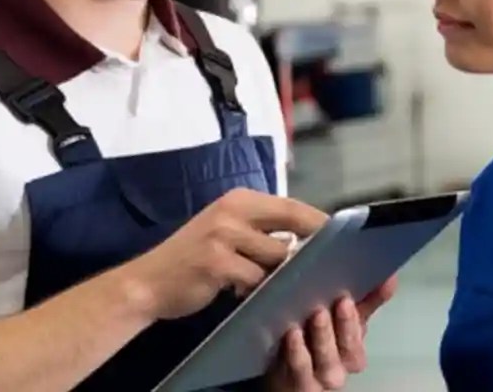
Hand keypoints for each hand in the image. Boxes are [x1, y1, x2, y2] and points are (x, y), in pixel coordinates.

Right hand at [119, 188, 327, 320]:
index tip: (343, 237)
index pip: (290, 205)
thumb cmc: (192, 260)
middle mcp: (231, 210)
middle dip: (313, 244)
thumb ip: (260, 232)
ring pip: (277, 257)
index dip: (319, 222)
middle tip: (330, 262)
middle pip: (291, 221)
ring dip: (280, 275)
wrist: (148, 281)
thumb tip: (305, 241)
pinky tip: (244, 294)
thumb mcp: (225, 233)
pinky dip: (258, 290)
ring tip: (270, 284)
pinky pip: (256, 280)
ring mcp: (223, 235)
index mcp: (237, 199)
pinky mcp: (217, 263)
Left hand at [264, 276, 398, 390]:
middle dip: (348, 323)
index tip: (384, 280)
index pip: (366, 322)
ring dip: (325, 335)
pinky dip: (298, 351)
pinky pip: (301, 370)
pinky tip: (293, 333)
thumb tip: (387, 274)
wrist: (278, 373)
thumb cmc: (310, 340)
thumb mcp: (333, 320)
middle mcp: (341, 365)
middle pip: (349, 347)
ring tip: (319, 313)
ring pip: (328, 359)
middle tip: (344, 300)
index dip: (375, 301)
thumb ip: (359, 300)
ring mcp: (321, 377)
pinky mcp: (298, 384)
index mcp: (352, 347)